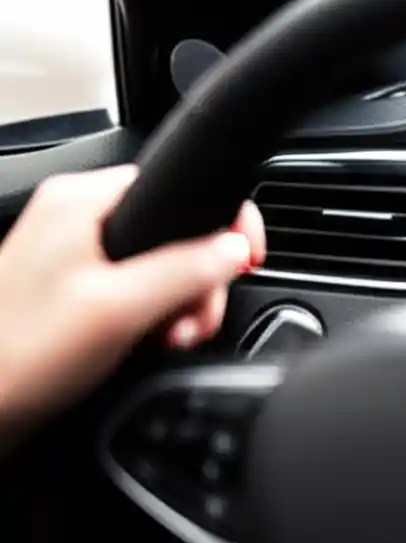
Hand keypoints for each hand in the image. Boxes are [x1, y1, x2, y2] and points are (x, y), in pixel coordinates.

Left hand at [0, 166, 265, 440]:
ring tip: (174, 336)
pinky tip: (155, 337)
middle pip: (176, 228)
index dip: (224, 222)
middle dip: (202, 277)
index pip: (179, 184)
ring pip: (162, 259)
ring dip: (183, 300)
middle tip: (195, 320)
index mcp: (81, 201)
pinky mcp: (74, 286)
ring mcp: (73, 251)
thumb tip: (235, 248)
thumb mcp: (118, 310)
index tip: (246, 260)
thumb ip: (184, 271)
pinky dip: (158, 310)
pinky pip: (139, 283)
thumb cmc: (21, 358)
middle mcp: (75, 216)